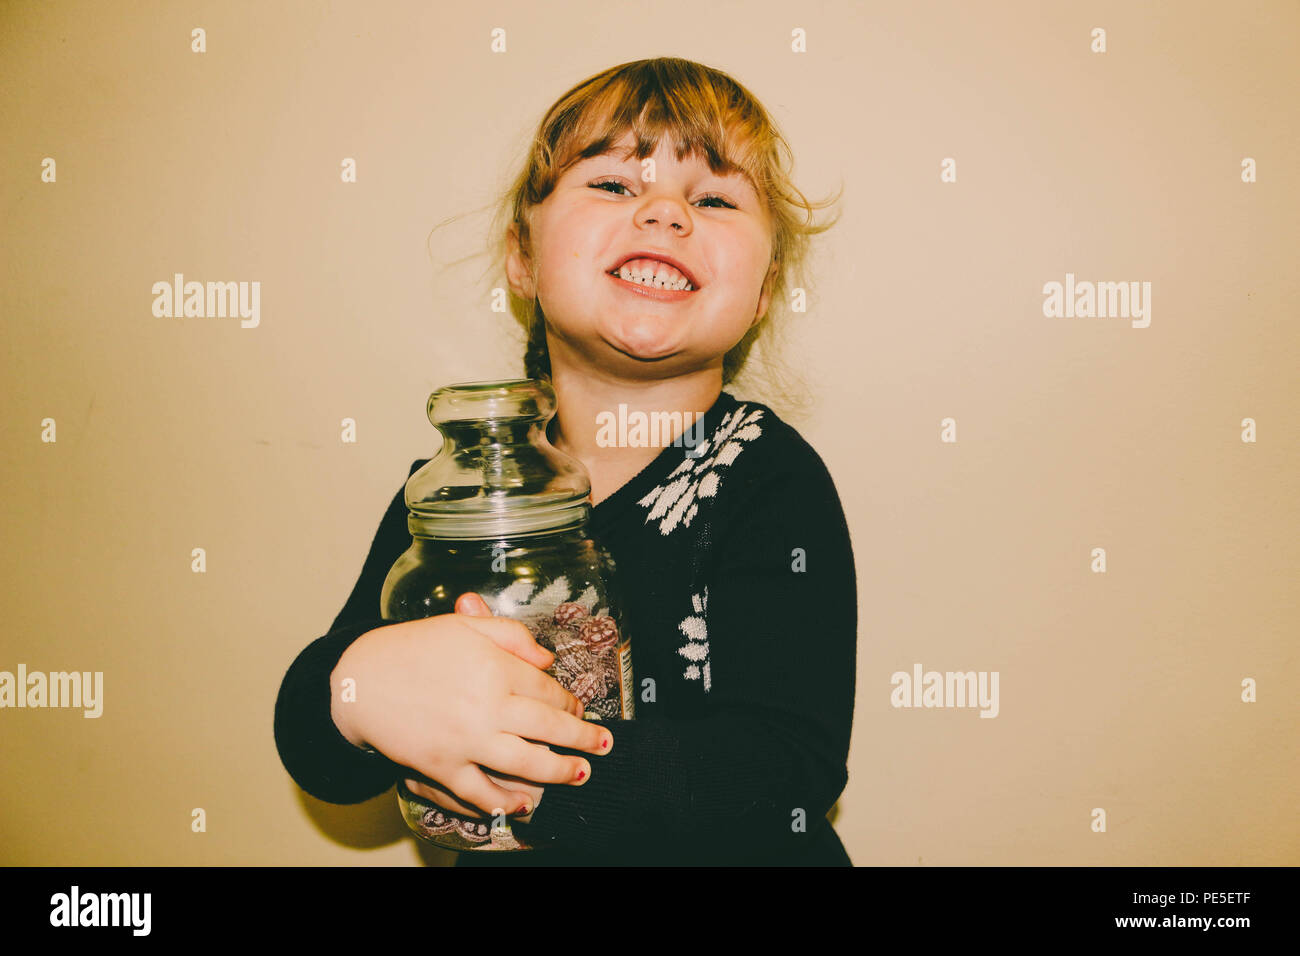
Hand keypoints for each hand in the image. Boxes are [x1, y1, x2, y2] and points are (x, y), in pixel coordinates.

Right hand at [330, 591, 606, 817]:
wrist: (359, 680)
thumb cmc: (413, 647)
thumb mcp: (464, 627)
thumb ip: (512, 636)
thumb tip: (549, 660)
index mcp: (495, 668)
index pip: (547, 690)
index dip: (570, 701)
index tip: (580, 707)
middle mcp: (487, 707)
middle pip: (549, 727)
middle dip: (583, 738)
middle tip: (604, 744)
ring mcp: (466, 741)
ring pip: (526, 763)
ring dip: (560, 771)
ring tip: (581, 774)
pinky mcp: (442, 768)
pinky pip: (481, 792)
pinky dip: (506, 802)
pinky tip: (525, 804)